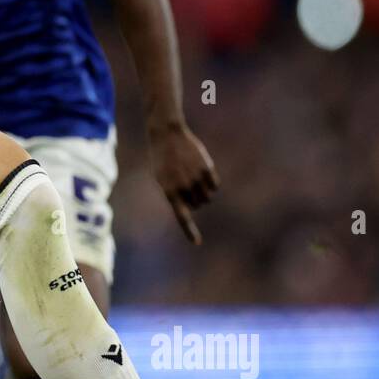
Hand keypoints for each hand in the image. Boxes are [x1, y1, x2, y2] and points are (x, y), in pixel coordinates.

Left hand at [149, 123, 219, 243]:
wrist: (167, 135)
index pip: (182, 217)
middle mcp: (184, 187)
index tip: (198, 243)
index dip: (190, 231)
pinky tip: (203, 172)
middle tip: (186, 184)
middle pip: (198, 205)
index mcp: (169, 192)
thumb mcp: (163, 179)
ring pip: (207, 198)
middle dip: (194, 200)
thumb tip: (192, 208)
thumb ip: (176, 196)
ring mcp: (196, 178)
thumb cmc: (163, 160)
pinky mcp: (206, 169)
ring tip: (193, 178)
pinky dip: (211, 184)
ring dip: (203, 193)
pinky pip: (215, 186)